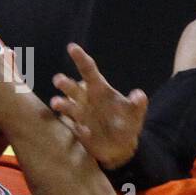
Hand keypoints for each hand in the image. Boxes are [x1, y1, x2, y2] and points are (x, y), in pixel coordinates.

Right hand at [50, 43, 147, 169]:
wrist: (120, 147)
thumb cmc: (127, 123)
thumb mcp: (136, 113)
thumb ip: (138, 104)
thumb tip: (139, 95)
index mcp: (99, 88)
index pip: (88, 70)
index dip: (80, 58)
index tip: (71, 47)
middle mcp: (86, 99)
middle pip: (73, 88)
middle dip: (65, 84)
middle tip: (58, 80)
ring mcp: (81, 115)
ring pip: (67, 106)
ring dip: (61, 104)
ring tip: (56, 103)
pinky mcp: (79, 130)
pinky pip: (77, 128)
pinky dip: (81, 129)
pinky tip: (86, 131)